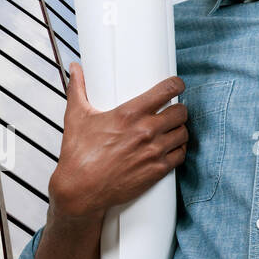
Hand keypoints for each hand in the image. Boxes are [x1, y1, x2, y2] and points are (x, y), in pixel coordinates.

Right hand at [48, 61, 187, 218]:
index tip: (177, 86)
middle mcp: (146, 131)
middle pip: (181, 112)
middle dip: (179, 109)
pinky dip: (178, 150)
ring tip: (172, 129)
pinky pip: (180, 155)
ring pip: (183, 133)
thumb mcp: (76, 116)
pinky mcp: (157, 171)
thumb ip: (77, 89)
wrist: (80, 190)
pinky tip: (172, 148)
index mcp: (129, 114)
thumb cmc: (78, 154)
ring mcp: (153, 152)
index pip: (166, 91)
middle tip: (172, 110)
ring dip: (180, 130)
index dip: (176, 85)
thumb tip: (75, 68)